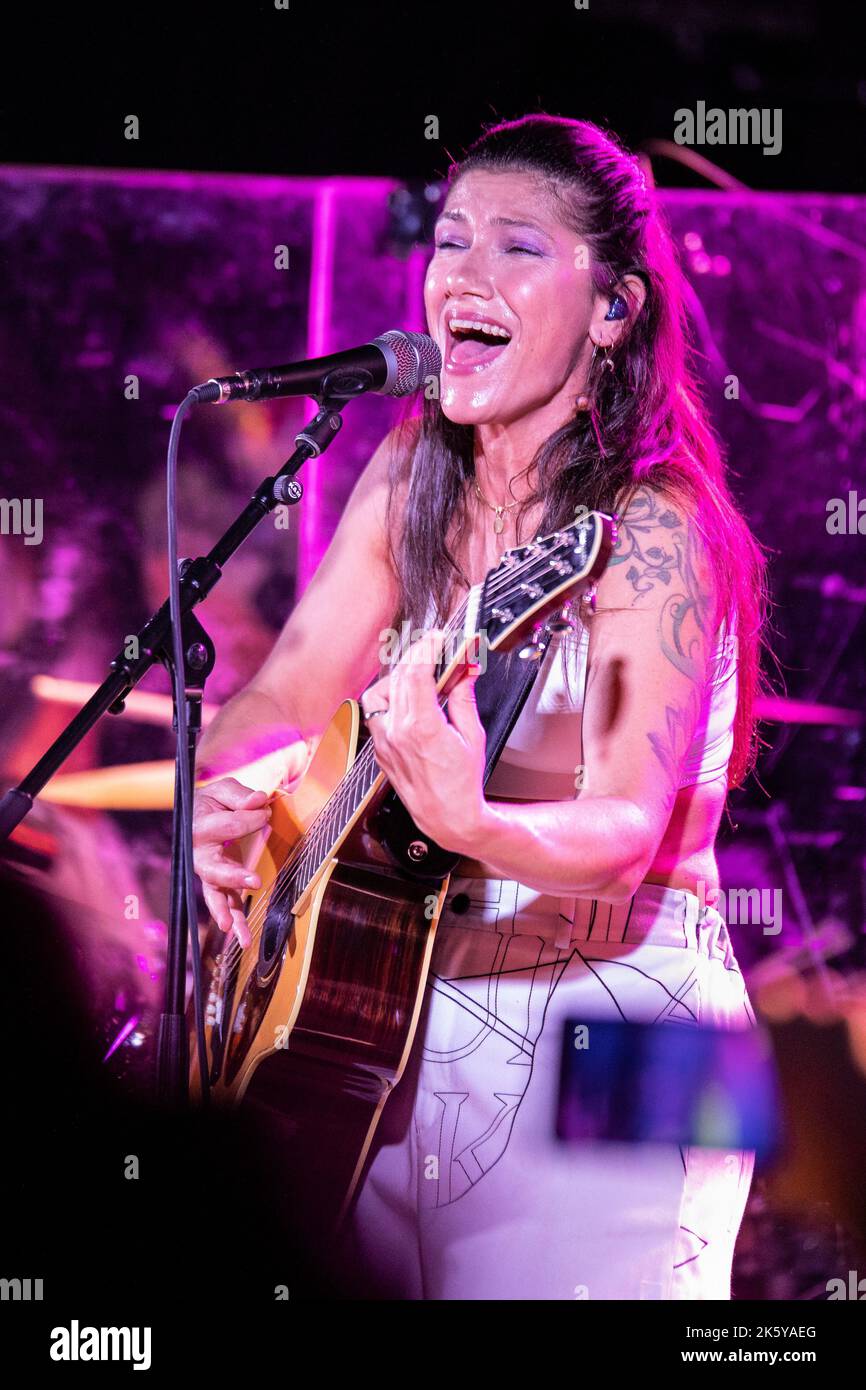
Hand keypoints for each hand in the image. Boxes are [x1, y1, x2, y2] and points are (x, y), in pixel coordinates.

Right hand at [192, 777, 272, 946]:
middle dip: (233, 875)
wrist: (201, 814)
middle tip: (254, 881)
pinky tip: (241, 937)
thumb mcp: (224, 790)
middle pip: (211, 868)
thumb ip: (240, 795)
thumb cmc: (215, 802)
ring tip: (230, 927)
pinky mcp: (219, 883)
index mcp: (199, 827)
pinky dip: (233, 921)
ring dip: (225, 910)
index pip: (229, 825)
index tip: (265, 810)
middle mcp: (199, 854)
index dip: (252, 817)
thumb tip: (259, 800)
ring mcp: (208, 872)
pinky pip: (224, 904)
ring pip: (214, 893)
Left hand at [362, 629, 488, 853]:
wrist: (447, 817)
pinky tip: (405, 699)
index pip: (417, 672)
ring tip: (416, 675)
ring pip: (379, 693)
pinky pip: (375, 715)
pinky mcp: (380, 750)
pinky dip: (388, 699)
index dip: (426, 649)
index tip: (437, 639)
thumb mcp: (472, 735)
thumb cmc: (462, 783)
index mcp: (422, 727)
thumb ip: (464, 697)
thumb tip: (466, 671)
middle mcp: (397, 732)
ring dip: (396, 677)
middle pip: (398, 677)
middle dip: (415, 657)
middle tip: (432, 650)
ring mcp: (384, 742)